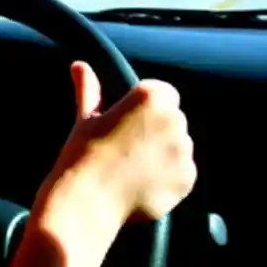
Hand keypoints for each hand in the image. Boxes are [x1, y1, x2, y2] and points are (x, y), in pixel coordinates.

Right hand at [36, 62, 196, 233]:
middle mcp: (173, 119)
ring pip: (179, 147)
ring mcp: (183, 150)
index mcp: (151, 97)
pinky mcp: (187, 178)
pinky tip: (143, 184)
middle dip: (157, 131)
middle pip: (173, 120)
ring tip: (133, 169)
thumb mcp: (86, 118)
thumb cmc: (83, 155)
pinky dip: (169, 179)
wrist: (87, 201)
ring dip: (164, 155)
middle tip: (128, 149)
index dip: (145, 110)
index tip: (128, 126)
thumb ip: (89, 88)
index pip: (163, 94)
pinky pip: (183, 174)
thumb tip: (79, 65)